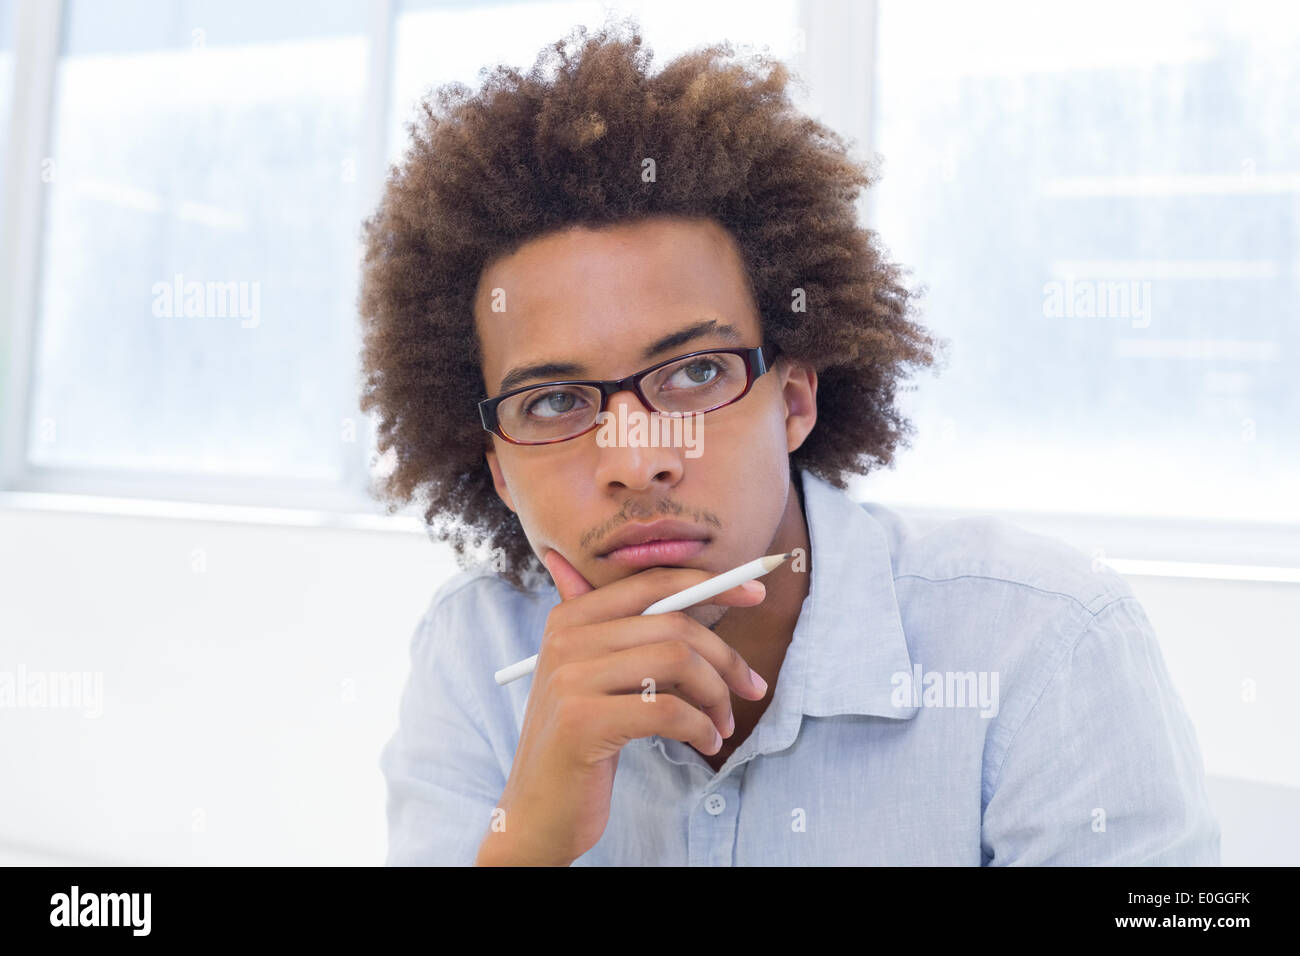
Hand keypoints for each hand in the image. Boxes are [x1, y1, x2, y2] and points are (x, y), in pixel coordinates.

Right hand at [475, 548, 767, 865]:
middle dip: (726, 657)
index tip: (755, 595)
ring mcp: (570, 679)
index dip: (710, 584)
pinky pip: (668, 709)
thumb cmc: (580, 740)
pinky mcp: (583, 721)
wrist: (537, 810)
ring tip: (722, 725)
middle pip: (674, 624)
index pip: (651, 583)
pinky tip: (706, 743)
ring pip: (677, 661)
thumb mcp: (593, 676)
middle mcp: (565, 639)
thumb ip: (617, 629)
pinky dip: (700, 727)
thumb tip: (648, 576)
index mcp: (569, 618)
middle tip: (751, 688)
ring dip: (716, 696)